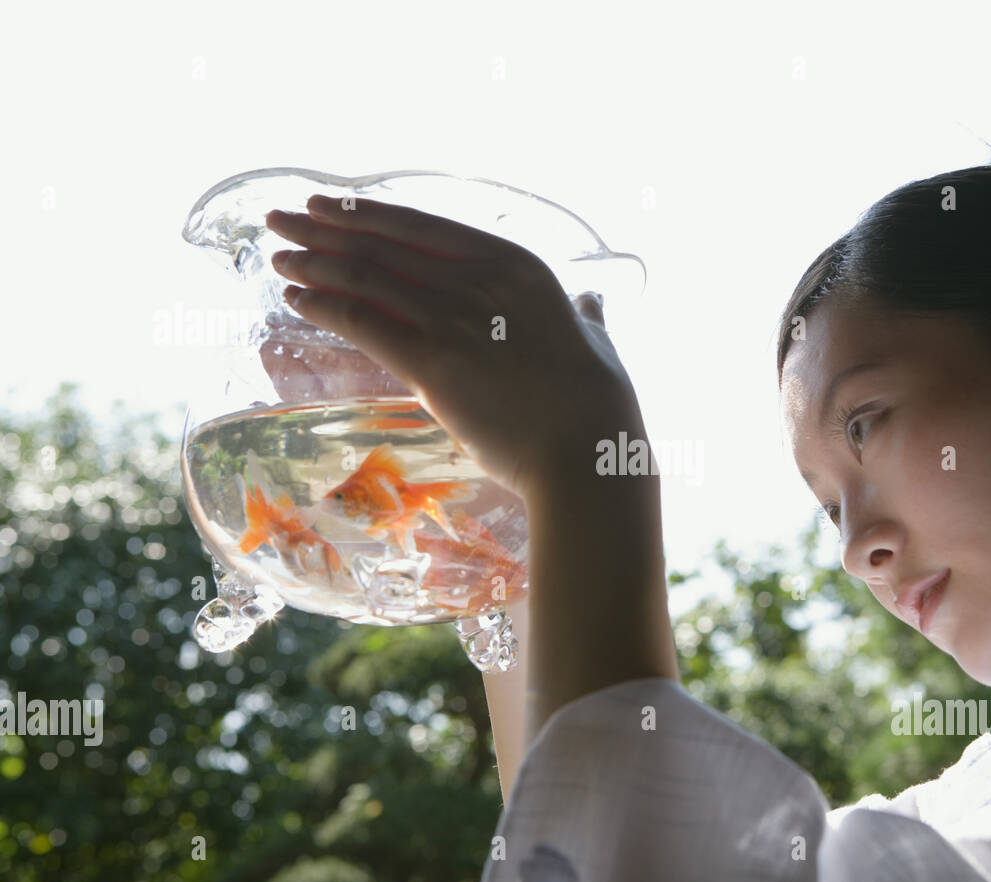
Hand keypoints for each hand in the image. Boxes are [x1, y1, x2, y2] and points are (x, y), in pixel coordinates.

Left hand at [263, 195, 642, 497]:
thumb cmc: (598, 407)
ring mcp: (455, 320)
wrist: (587, 454)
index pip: (426, 228)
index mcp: (518, 267)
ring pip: (368, 278)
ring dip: (315, 265)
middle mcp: (481, 281)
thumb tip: (591, 303)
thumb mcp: (597, 342)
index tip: (332, 206)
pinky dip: (325, 307)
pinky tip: (297, 300)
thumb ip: (585, 316)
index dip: (371, 214)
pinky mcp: (433, 363)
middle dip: (326, 229)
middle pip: (385, 245)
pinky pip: (365, 323)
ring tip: (279, 257)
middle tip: (283, 220)